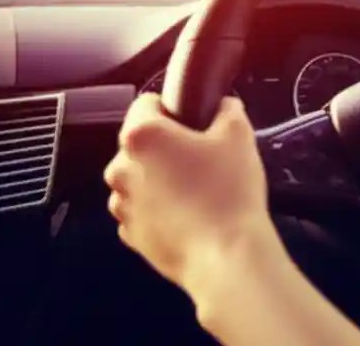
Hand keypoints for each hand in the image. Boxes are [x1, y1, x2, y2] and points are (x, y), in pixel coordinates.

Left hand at [103, 94, 277, 297]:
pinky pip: (142, 210)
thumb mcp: (239, 135)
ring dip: (161, 179)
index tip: (195, 123)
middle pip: (141, 143)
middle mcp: (120, 168)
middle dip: (167, 147)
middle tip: (203, 158)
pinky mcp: (131, 235)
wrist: (226, 256)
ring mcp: (122, 205)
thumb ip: (226, 109)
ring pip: (139, 178)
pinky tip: (190, 214)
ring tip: (198, 190)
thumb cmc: (229, 192)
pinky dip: (160, 209)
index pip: (146, 103)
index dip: (175, 107)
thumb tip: (221, 105)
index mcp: (141, 136)